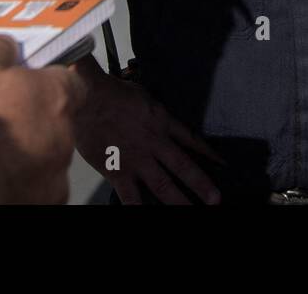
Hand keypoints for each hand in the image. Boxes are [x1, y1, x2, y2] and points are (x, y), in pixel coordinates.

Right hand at [72, 65, 223, 203]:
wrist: (86, 98)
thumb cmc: (109, 92)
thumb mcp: (142, 93)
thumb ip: (153, 108)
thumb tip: (158, 111)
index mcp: (161, 122)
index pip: (191, 140)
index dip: (208, 153)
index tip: (221, 164)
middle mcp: (154, 143)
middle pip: (184, 167)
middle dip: (202, 185)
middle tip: (216, 199)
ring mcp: (137, 159)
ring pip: (164, 186)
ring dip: (180, 202)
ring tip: (192, 211)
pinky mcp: (118, 170)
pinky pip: (131, 197)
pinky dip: (139, 210)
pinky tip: (146, 215)